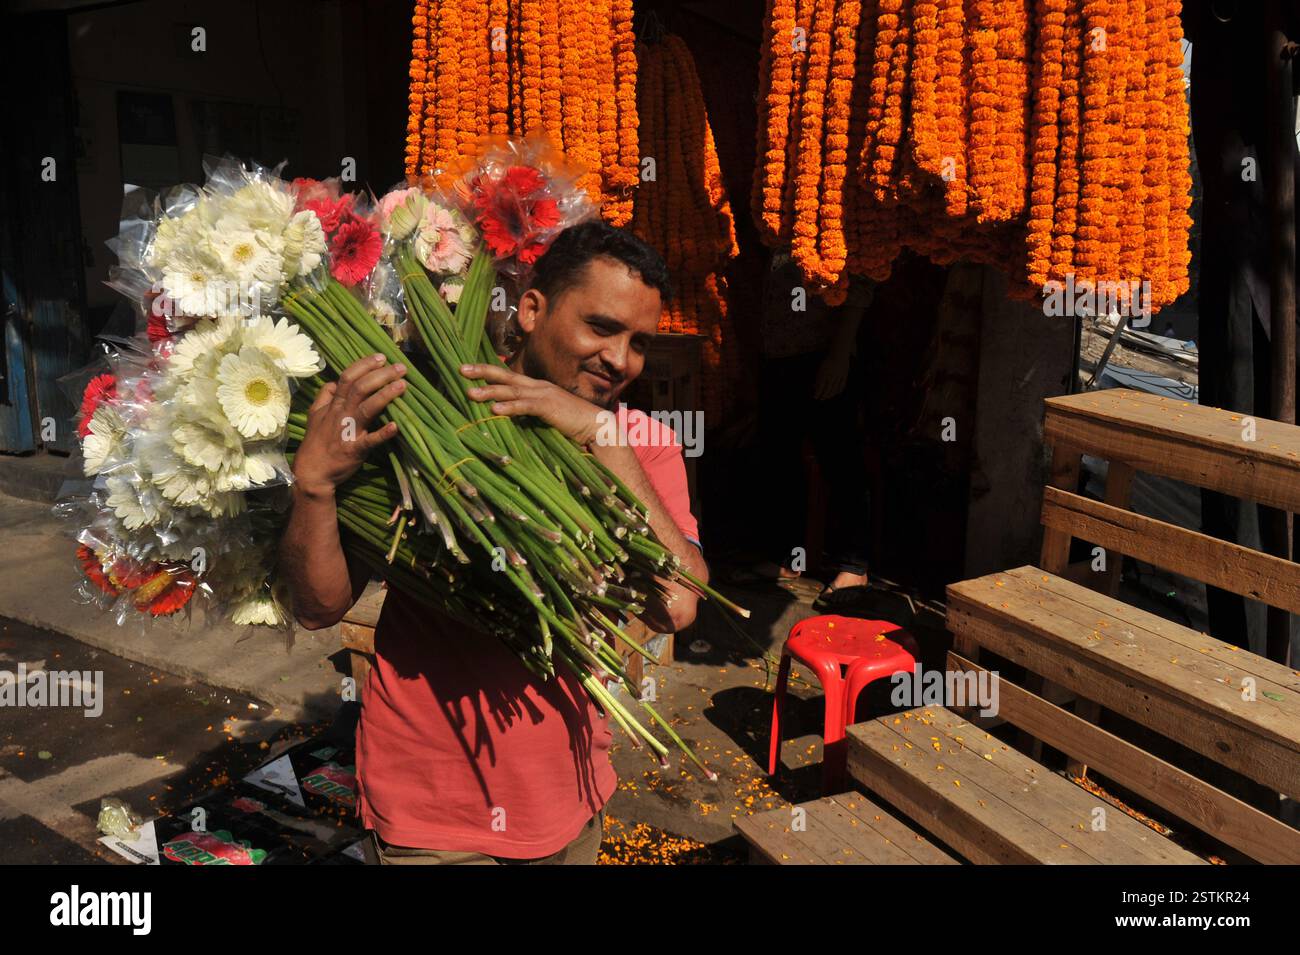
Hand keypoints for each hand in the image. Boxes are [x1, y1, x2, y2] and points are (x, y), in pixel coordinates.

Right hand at [292, 353, 406, 496]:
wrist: (311, 473)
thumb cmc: (316, 443)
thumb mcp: (314, 415)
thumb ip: (323, 397)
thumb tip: (332, 382)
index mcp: (333, 405)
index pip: (348, 378)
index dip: (364, 365)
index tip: (381, 357)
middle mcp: (340, 414)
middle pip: (360, 388)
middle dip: (381, 375)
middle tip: (400, 367)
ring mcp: (348, 431)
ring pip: (367, 407)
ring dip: (385, 395)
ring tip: (403, 385)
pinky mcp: (354, 449)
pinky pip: (369, 440)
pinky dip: (383, 433)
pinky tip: (397, 426)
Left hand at [462, 363, 604, 445]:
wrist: (597, 426)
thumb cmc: (572, 424)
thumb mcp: (547, 416)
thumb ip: (530, 414)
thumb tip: (511, 418)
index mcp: (537, 387)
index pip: (508, 377)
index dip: (488, 373)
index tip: (469, 371)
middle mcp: (538, 386)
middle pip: (505, 377)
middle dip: (482, 372)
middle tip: (461, 370)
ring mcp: (544, 395)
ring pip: (511, 391)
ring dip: (489, 391)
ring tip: (470, 393)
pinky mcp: (549, 407)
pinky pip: (525, 406)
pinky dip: (509, 407)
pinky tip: (494, 410)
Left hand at [813, 351, 850, 400]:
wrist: (839, 353)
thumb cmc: (828, 361)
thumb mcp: (821, 368)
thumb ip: (818, 378)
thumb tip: (814, 386)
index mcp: (825, 373)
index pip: (821, 386)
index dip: (818, 393)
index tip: (815, 397)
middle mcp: (832, 376)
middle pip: (828, 389)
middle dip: (824, 395)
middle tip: (821, 399)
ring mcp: (839, 376)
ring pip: (835, 388)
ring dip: (830, 394)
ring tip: (827, 397)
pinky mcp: (845, 376)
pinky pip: (842, 385)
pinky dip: (839, 390)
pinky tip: (836, 393)